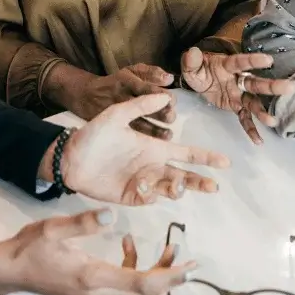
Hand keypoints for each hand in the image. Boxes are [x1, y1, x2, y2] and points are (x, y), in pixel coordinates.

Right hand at [0, 209, 196, 294]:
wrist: (9, 272)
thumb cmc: (29, 247)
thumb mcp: (54, 228)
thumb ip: (84, 223)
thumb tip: (114, 215)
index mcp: (93, 278)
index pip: (142, 283)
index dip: (170, 276)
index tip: (192, 267)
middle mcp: (98, 294)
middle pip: (146, 291)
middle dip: (171, 274)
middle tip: (191, 258)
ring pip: (136, 290)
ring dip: (155, 271)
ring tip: (167, 247)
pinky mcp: (91, 294)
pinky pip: (123, 285)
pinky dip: (133, 267)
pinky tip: (126, 244)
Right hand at [45, 62, 175, 134]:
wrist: (86, 96)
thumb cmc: (116, 83)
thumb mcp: (131, 71)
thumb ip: (151, 73)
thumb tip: (169, 79)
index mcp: (126, 81)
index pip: (147, 89)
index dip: (162, 96)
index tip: (172, 101)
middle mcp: (120, 98)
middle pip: (144, 108)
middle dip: (161, 114)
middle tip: (171, 117)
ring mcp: (114, 114)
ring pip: (138, 125)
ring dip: (155, 131)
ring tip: (168, 135)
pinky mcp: (111, 128)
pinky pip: (129, 137)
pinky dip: (144, 141)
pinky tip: (154, 145)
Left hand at [51, 94, 229, 205]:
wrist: (69, 157)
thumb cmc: (93, 134)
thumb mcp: (116, 115)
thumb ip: (139, 106)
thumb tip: (165, 95)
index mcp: (153, 147)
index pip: (185, 153)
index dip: (205, 157)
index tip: (225, 162)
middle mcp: (152, 166)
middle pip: (184, 176)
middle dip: (200, 181)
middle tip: (214, 186)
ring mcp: (142, 182)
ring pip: (169, 189)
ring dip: (177, 188)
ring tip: (177, 183)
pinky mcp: (130, 196)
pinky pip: (148, 198)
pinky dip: (151, 194)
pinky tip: (144, 186)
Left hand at [180, 47, 294, 144]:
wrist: (200, 80)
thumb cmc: (198, 69)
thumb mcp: (191, 65)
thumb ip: (191, 60)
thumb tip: (193, 52)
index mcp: (227, 66)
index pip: (240, 62)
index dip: (253, 61)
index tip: (269, 60)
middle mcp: (237, 80)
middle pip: (254, 83)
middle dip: (271, 86)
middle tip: (289, 88)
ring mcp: (238, 94)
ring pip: (254, 102)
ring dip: (263, 111)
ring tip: (273, 121)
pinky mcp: (236, 107)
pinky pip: (244, 118)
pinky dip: (251, 129)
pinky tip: (259, 141)